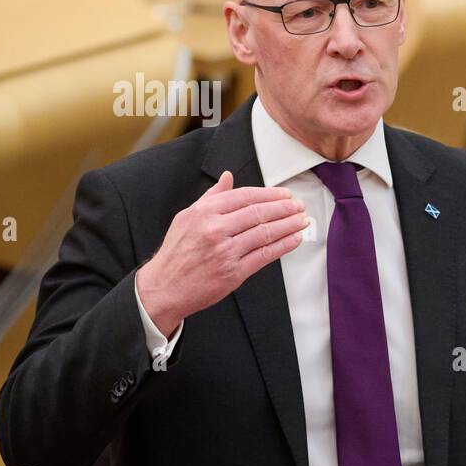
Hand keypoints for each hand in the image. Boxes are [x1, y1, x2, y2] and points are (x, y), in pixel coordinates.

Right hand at [136, 171, 308, 335]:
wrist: (164, 287)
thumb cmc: (177, 252)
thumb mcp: (187, 217)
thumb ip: (211, 197)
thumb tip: (228, 177)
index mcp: (204, 212)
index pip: (246, 197)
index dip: (270, 194)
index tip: (285, 194)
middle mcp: (215, 229)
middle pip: (259, 213)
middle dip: (284, 208)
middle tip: (299, 206)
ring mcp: (225, 251)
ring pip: (265, 233)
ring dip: (289, 226)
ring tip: (302, 220)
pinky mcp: (233, 272)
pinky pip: (264, 255)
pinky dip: (283, 246)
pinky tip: (294, 239)